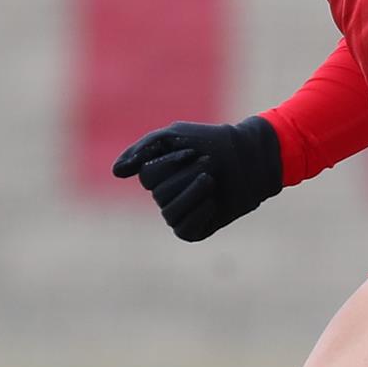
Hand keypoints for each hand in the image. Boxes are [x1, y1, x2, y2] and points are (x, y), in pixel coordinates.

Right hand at [111, 117, 283, 241]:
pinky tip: (214, 201)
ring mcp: (178, 214)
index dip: (171, 163)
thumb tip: (115, 172)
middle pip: (159, 193)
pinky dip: (200, 212)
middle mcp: (164, 196)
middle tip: (209, 165)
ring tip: (213, 180)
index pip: (147, 176)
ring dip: (195, 192)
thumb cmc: (213, 143)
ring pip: (169, 212)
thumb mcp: (175, 135)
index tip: (193, 150)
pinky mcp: (194, 231)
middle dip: (187, 175)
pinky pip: (184, 229)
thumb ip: (142, 150)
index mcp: (156, 174)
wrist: (252, 158)